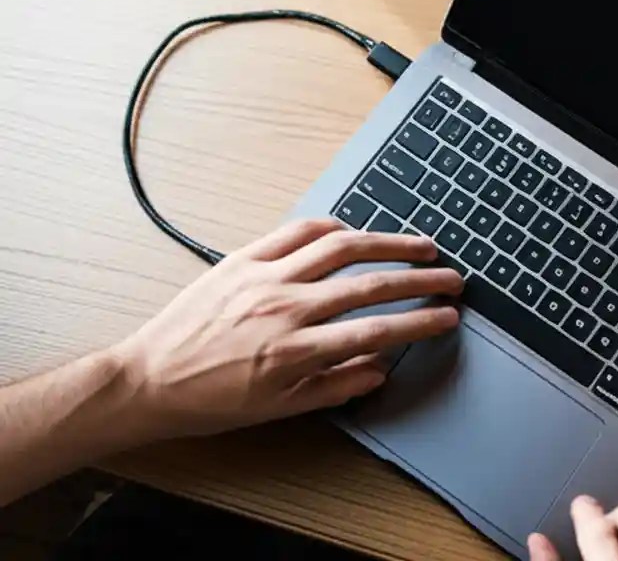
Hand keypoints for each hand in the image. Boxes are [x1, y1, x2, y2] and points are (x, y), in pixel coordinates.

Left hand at [110, 218, 462, 442]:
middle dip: (421, 279)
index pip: (377, 330)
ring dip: (388, 241)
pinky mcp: (242, 259)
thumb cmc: (210, 401)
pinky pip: (296, 232)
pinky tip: (354, 231)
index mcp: (296, 351)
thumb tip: (380, 367)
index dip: (420, 322)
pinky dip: (331, 226)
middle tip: (451, 278)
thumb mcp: (279, 408)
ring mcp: (264, 277)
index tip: (447, 316)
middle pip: (370, 284)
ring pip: (341, 246)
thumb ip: (335, 386)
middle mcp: (285, 308)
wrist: (147, 380)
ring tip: (418, 244)